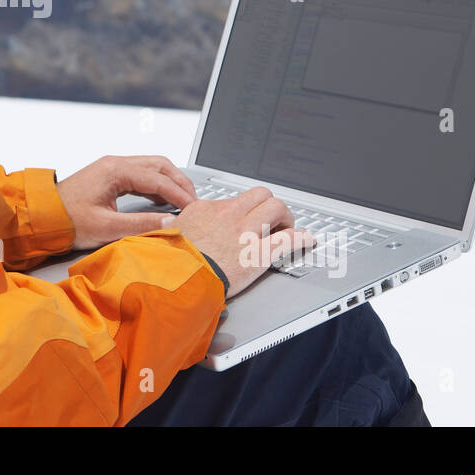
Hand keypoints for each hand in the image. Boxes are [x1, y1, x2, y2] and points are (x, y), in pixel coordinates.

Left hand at [54, 155, 198, 250]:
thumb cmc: (67, 220)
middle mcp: (115, 164)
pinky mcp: (109, 176)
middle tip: (194, 202)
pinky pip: (141, 175)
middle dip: (180, 182)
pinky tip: (163, 200)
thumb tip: (171, 222)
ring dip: (170, 182)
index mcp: (115, 171)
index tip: (194, 208)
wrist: (42, 216)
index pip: (158, 179)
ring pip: (152, 168)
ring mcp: (112, 168)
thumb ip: (142, 223)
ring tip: (184, 201)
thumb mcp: (107, 227)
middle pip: (159, 165)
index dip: (179, 194)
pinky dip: (157, 185)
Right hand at [171, 186, 315, 298]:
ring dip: (285, 217)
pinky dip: (301, 237)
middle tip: (273, 218)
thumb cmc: (170, 261)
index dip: (245, 210)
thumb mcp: (168, 234)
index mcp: (206, 210)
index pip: (234, 200)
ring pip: (276, 208)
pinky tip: (307, 239)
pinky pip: (288, 238)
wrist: (176, 279)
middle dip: (270, 205)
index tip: (247, 218)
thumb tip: (171, 223)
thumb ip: (177, 227)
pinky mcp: (258, 254)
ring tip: (287, 226)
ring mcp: (245, 233)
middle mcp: (228, 215)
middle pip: (260, 194)